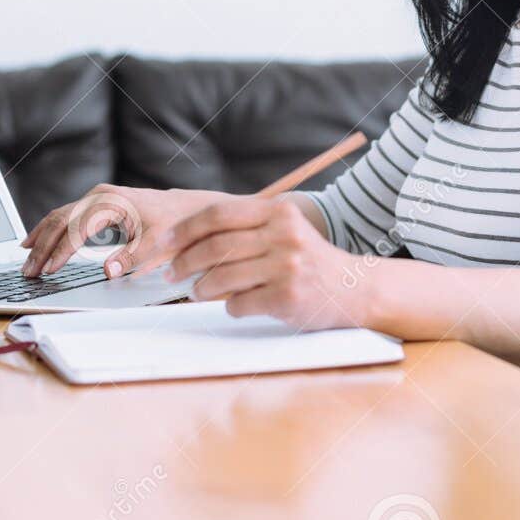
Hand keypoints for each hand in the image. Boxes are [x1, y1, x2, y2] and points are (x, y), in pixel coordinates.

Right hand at [20, 185, 221, 276]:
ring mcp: (96, 196)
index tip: (49, 270)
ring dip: (40, 238)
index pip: (77, 228)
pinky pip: (65, 215)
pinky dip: (49, 230)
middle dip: (42, 247)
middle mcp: (99, 195)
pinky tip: (36, 242)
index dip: (61, 252)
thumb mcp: (156, 244)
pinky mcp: (95, 202)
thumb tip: (107, 272)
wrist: (184, 209)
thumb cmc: (172, 225)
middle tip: (28, 271)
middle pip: (60, 220)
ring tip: (26, 260)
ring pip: (58, 216)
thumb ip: (131, 258)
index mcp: (111, 202)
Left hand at [161, 197, 369, 328]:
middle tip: (172, 274)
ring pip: (222, 277)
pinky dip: (230, 306)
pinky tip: (236, 305)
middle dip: (184, 262)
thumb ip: (246, 230)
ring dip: (201, 288)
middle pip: (215, 246)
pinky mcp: (287, 297)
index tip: (164, 243)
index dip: (185, 229)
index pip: (219, 215)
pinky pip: (239, 303)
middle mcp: (283, 235)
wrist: (355, 289)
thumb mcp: (284, 231)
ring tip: (198, 292)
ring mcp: (287, 266)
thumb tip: (187, 242)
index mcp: (278, 213)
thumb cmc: (310, 261)